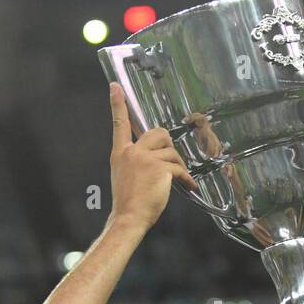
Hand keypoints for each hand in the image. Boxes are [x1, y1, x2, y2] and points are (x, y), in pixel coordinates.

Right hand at [108, 83, 195, 231]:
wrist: (129, 217)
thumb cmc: (129, 201)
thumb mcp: (124, 175)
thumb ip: (135, 160)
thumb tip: (156, 154)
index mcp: (120, 153)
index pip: (119, 123)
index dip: (117, 104)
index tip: (115, 86)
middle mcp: (131, 152)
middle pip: (157, 133)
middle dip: (168, 146)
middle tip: (171, 161)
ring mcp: (145, 159)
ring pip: (171, 152)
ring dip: (178, 166)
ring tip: (177, 180)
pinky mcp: (159, 168)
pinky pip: (179, 168)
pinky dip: (186, 178)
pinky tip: (188, 186)